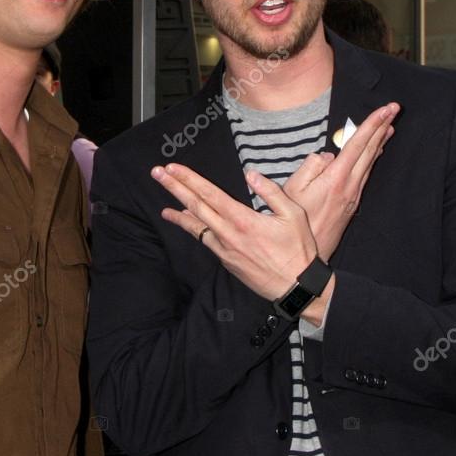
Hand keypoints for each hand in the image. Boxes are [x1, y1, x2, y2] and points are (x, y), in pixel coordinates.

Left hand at [152, 164, 317, 301]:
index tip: (172, 168)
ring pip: (197, 228)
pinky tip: (189, 225)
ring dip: (179, 215)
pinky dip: (194, 231)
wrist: (296, 287)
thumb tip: (251, 174)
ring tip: (164, 208)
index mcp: (243, 220)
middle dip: (174, 188)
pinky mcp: (226, 261)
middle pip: (195, 207)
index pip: (209, 194)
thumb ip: (271, 192)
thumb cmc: (298, 249)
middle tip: (157, 174)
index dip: (188, 179)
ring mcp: (225, 249)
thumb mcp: (293, 214)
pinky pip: (206, 241)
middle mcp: (228, 234)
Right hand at [283, 103, 398, 258]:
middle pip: (369, 151)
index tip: (386, 109)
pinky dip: (371, 159)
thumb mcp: (293, 190)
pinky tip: (373, 155)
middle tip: (395, 109)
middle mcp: (350, 186)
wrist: (308, 256)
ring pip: (369, 163)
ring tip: (389, 128)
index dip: (372, 124)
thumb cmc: (295, 222)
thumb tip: (327, 155)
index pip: (358, 144)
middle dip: (382, 127)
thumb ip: (311, 167)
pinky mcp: (351, 204)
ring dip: (379, 143)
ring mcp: (353, 196)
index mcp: (336, 178)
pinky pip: (365, 174)